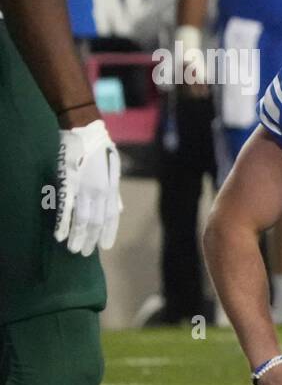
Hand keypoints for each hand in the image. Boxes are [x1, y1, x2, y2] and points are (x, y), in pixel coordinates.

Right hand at [54, 119, 122, 254]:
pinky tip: (60, 235)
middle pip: (96, 222)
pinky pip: (67, 208)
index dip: (108, 233)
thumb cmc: (100, 150)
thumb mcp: (114, 171)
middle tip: (84, 253)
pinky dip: (64, 223)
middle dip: (91, 239)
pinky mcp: (70, 183)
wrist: (86, 131)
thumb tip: (117, 210)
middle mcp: (101, 192)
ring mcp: (85, 188)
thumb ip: (114, 193)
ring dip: (78, 236)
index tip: (104, 247)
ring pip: (82, 219)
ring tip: (73, 250)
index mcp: (111, 189)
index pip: (111, 217)